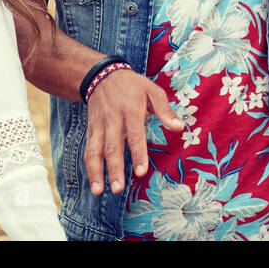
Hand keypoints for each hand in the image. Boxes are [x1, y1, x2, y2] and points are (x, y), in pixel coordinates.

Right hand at [83, 69, 183, 195]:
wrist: (102, 76)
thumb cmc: (133, 86)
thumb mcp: (152, 90)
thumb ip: (165, 110)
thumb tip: (179, 128)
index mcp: (130, 110)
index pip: (134, 134)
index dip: (138, 153)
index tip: (140, 172)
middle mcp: (112, 120)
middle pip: (112, 146)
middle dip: (114, 168)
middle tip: (118, 188)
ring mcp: (99, 127)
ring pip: (95, 151)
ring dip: (96, 172)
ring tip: (99, 191)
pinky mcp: (91, 131)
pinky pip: (88, 150)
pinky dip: (89, 168)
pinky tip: (94, 184)